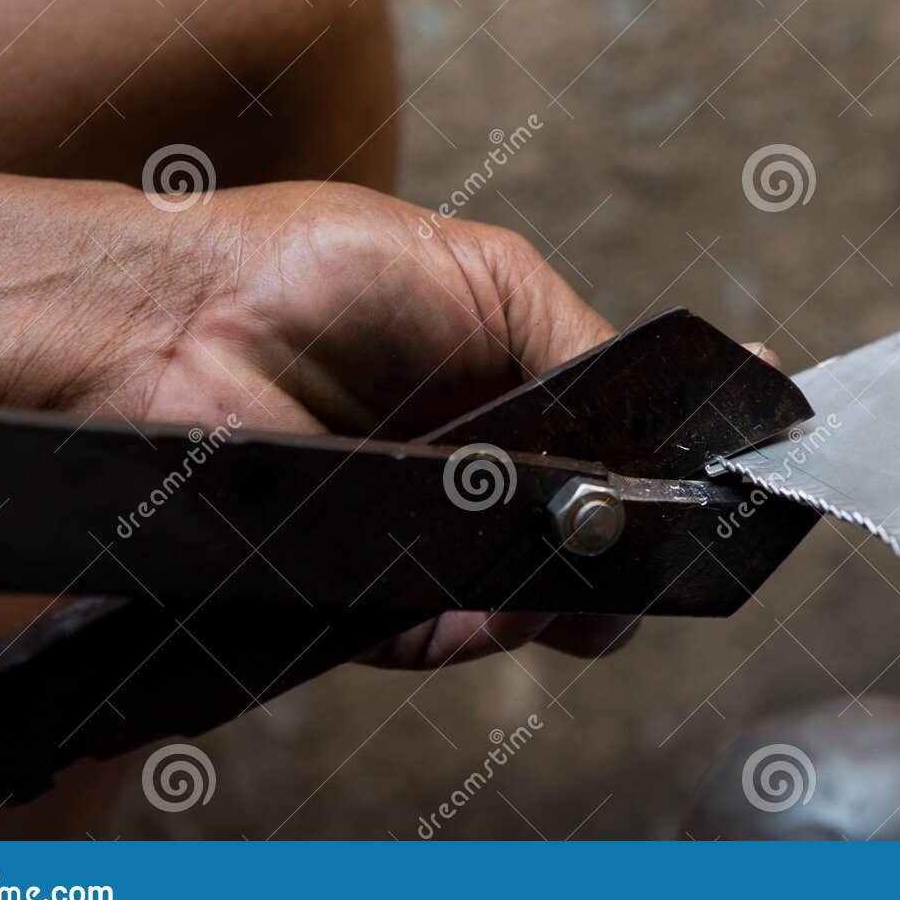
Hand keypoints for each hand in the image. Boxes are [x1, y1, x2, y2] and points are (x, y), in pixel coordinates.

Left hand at [0, 156, 635, 666]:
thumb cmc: (318, 271)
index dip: (668, 474)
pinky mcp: (363, 589)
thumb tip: (670, 439)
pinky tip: (493, 599)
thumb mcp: (490, 278)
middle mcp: (475, 468)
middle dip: (624, 548)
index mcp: (512, 387)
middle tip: (638, 538)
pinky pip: (444, 628)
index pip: (617, 450)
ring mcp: (422, 534)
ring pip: (526, 599)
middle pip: (585, 538)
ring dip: (556, 591)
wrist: (172, 326)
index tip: (726, 488)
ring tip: (557, 562)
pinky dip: (475, 622)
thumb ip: (585, 349)